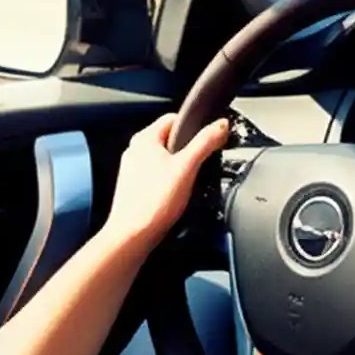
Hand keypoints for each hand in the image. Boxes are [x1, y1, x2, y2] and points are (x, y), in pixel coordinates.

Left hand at [101, 113, 228, 253]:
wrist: (133, 236)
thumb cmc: (153, 203)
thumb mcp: (188, 167)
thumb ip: (205, 142)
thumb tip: (221, 124)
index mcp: (144, 139)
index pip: (174, 118)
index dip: (194, 127)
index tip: (207, 139)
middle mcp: (135, 151)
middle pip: (170, 140)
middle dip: (187, 151)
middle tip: (197, 167)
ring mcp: (132, 170)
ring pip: (164, 160)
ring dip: (178, 169)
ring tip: (185, 185)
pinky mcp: (134, 188)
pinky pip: (157, 177)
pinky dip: (168, 183)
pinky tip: (174, 197)